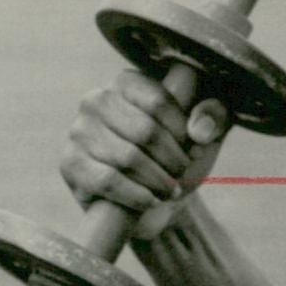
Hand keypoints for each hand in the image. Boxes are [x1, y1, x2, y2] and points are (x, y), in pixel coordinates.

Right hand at [59, 69, 232, 240]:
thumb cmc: (177, 158)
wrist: (155, 203)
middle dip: (172, 160)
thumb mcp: (205, 133)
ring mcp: (78, 132)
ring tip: (169, 189)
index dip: (183, 132)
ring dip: (158, 181)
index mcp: (127, 83)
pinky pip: (108, 180)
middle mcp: (96, 100)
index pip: (159, 101)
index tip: (194, 149)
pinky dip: (137, 195)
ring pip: (128, 158)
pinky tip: (150, 200)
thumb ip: (214, 116)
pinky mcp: (70, 164)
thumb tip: (199, 130)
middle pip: (145, 131)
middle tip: (181, 173)